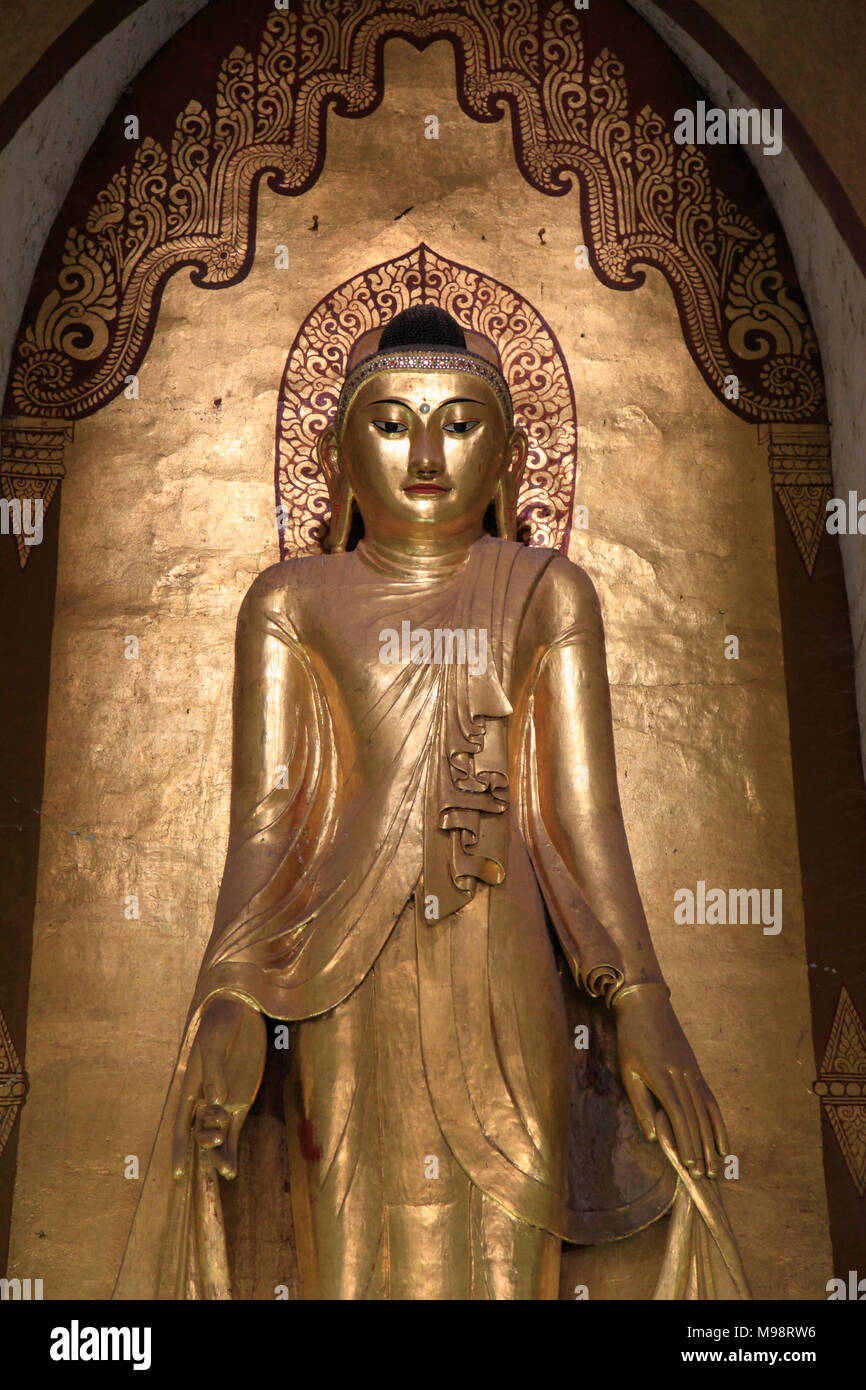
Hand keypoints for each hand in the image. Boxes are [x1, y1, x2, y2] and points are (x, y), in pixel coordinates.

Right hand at [172, 995, 265, 1180]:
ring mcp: (224, 1101)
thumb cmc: (222, 1021)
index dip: (179, 1148)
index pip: (180, 1122)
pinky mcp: (242, 1100)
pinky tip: (232, 1170)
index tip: (177, 1173)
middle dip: (204, 1143)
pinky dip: (232, 1150)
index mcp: (191, 1084)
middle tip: (217, 1140)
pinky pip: (234, 1130)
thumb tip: (216, 1101)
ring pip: (216, 1136)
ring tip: (228, 1169)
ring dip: (219, 1155)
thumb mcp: (215, 1040)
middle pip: (199, 1132)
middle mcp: (204, 1098)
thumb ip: (215, 1070)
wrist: (243, 1009)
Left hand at [614, 984, 728, 1177]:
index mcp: (663, 1078)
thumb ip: (640, 1104)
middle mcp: (683, 1077)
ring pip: (706, 1113)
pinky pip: (711, 1101)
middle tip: (705, 1178)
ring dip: (711, 1142)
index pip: (679, 1118)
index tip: (689, 1167)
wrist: (646, 1006)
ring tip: (716, 1168)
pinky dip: (718, 1124)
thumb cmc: (631, 1039)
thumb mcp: (628, 1070)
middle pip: (696, 1119)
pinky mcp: (696, 1071)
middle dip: (700, 1151)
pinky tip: (722, 1143)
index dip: (686, 1143)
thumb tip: (653, 1137)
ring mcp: (693, 1074)